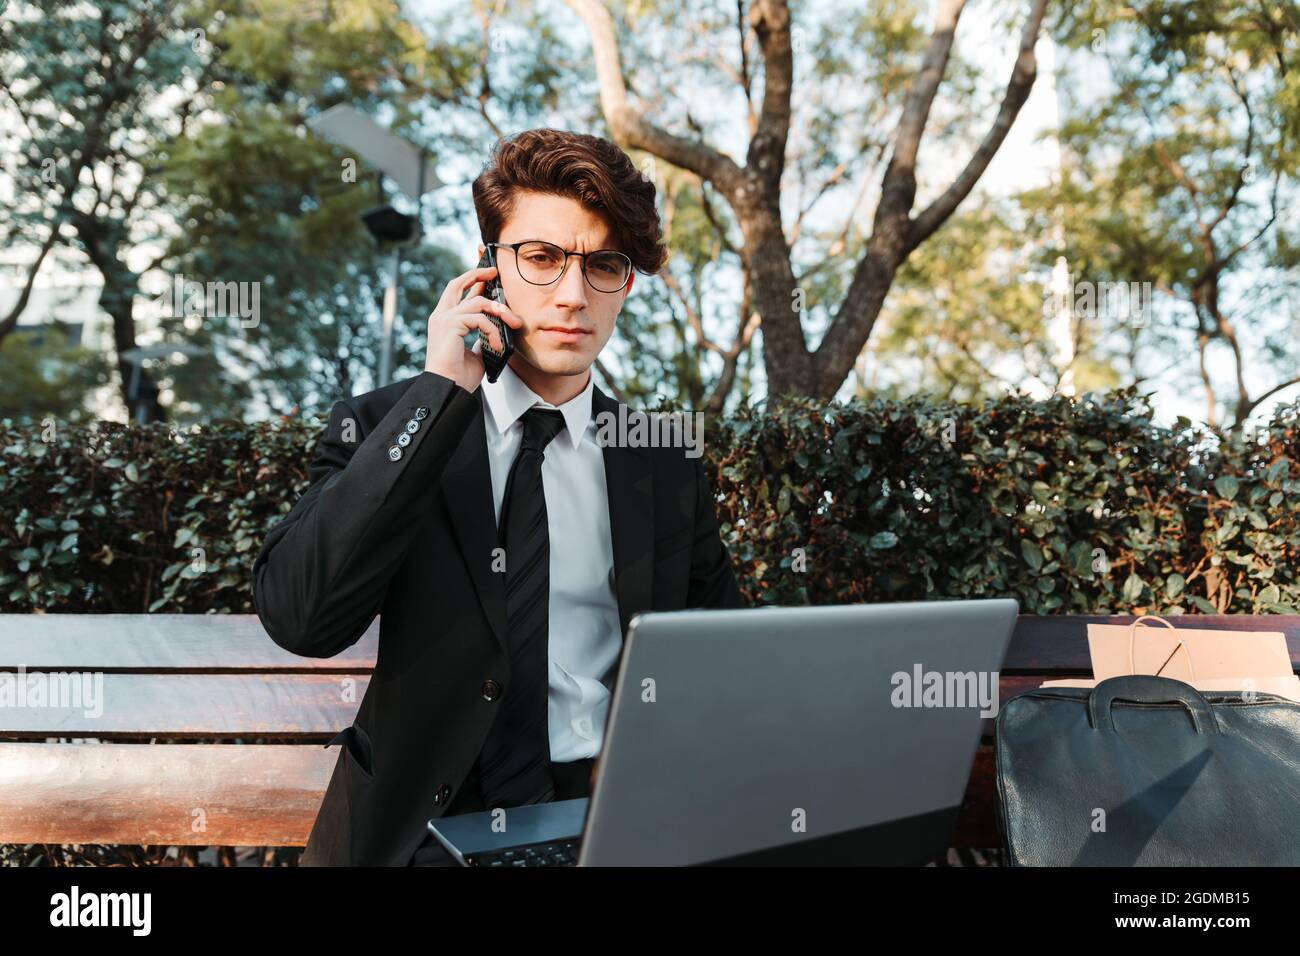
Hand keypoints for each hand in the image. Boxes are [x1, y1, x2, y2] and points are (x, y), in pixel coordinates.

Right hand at [424, 265, 523, 391]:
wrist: (449, 390)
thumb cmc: (459, 376)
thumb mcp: (476, 351)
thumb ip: (481, 336)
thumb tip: (494, 328)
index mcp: (444, 320)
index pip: (456, 291)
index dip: (472, 279)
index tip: (490, 275)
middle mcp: (441, 316)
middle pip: (457, 283)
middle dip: (477, 274)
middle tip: (495, 271)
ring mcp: (444, 319)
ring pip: (478, 302)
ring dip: (500, 312)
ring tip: (514, 324)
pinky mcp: (450, 326)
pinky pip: (480, 319)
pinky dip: (493, 330)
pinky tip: (497, 344)